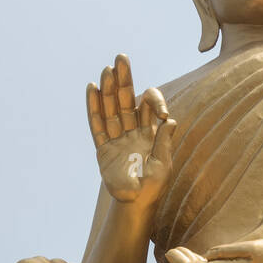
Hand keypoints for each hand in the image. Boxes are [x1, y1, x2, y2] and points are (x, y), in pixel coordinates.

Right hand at [88, 54, 175, 205]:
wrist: (136, 204)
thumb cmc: (153, 187)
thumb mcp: (163, 165)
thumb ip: (164, 143)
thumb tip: (170, 121)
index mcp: (150, 133)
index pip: (149, 106)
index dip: (154, 101)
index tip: (162, 112)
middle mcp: (132, 131)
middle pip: (126, 100)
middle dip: (124, 79)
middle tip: (121, 58)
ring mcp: (116, 138)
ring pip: (111, 109)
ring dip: (109, 89)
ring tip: (106, 70)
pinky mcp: (103, 148)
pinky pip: (97, 125)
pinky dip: (94, 108)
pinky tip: (92, 89)